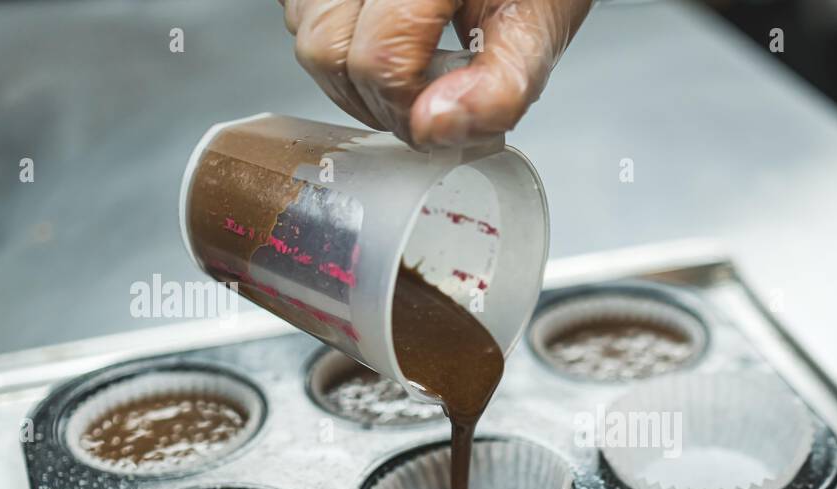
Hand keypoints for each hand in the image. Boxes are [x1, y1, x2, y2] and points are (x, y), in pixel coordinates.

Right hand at [280, 0, 591, 146]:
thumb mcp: (537, 27)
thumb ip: (499, 88)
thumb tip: (434, 129)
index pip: (380, 59)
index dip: (406, 110)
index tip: (439, 119)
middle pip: (328, 50)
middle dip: (374, 97)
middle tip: (424, 100)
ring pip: (304, 32)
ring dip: (350, 71)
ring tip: (407, 65)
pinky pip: (298, 11)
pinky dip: (336, 40)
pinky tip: (383, 38)